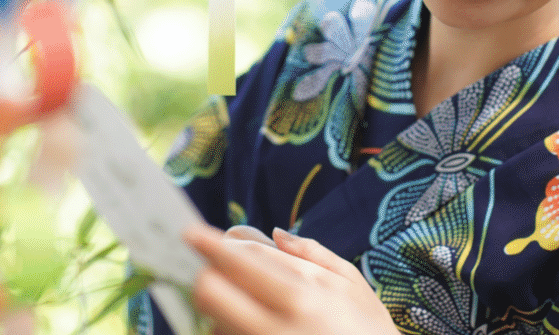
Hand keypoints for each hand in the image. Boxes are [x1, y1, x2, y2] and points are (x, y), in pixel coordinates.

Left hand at [185, 224, 399, 334]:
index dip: (210, 245)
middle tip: (212, 270)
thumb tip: (274, 234)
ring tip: (252, 307)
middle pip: (212, 292)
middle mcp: (278, 326)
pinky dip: (230, 331)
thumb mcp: (351, 284)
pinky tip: (253, 325)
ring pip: (214, 322)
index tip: (189, 233)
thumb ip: (312, 254)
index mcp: (304, 295)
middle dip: (206, 275)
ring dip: (220, 309)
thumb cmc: (369, 331)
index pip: (242, 262)